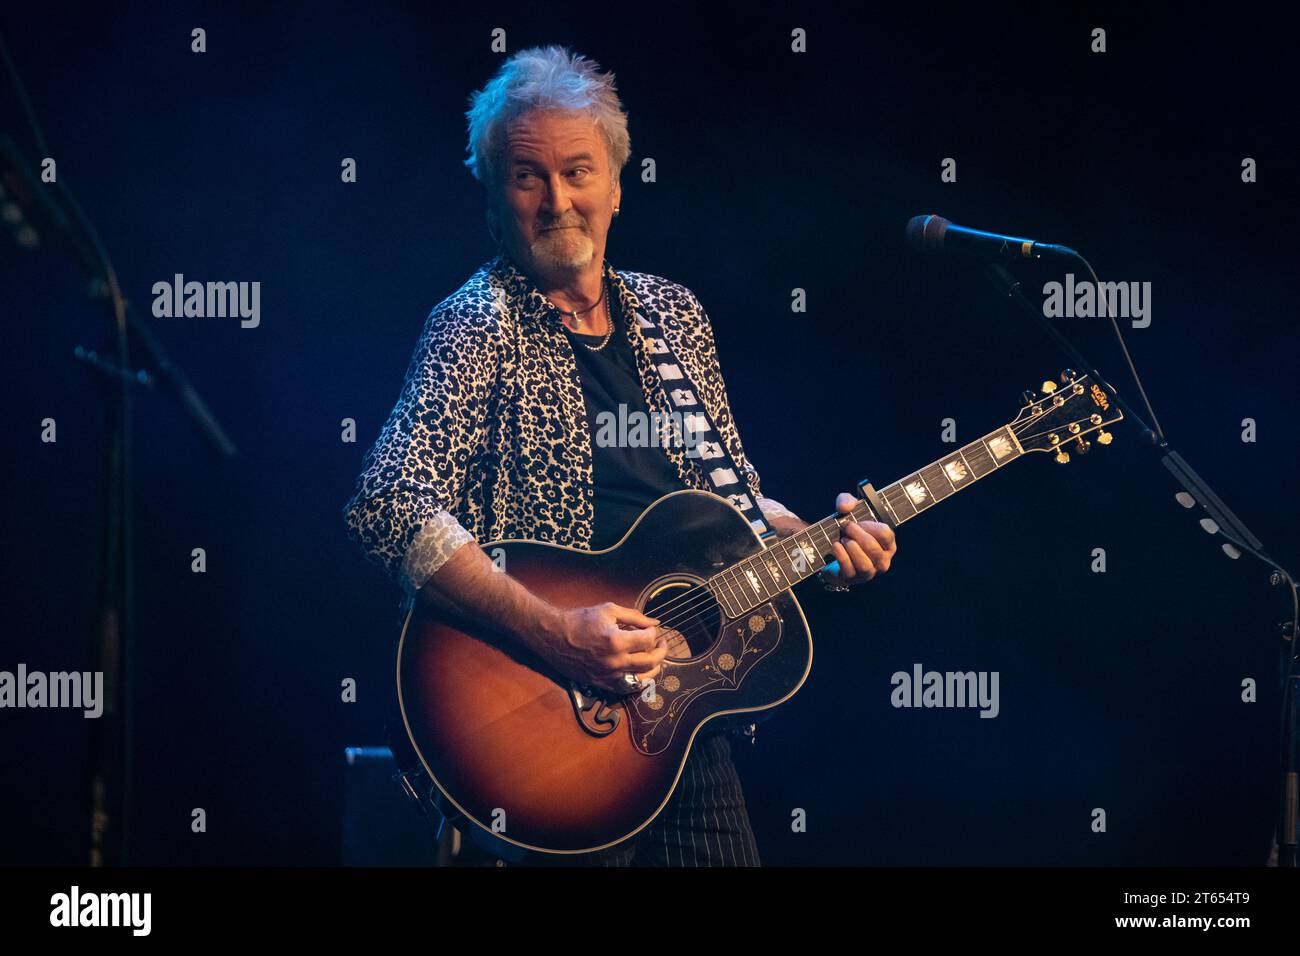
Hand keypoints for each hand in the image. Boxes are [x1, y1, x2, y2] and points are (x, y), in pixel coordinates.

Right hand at [547, 602, 667, 695]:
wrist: (553, 637)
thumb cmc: (579, 620)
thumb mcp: (608, 610)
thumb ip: (634, 616)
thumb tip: (654, 622)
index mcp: (616, 641)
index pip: (648, 640)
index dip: (653, 633)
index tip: (650, 629)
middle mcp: (614, 661)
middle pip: (650, 661)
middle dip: (661, 651)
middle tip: (662, 643)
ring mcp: (608, 675)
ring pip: (642, 679)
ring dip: (654, 668)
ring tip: (656, 659)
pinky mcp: (601, 683)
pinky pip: (627, 689)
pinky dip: (638, 682)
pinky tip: (641, 673)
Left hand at [822, 492, 896, 586]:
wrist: (833, 552)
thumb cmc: (848, 531)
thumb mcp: (849, 511)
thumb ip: (847, 500)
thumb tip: (845, 506)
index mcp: (888, 544)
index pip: (886, 534)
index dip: (870, 526)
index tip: (858, 521)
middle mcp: (882, 560)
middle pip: (873, 548)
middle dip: (857, 535)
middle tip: (846, 527)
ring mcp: (869, 572)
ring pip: (865, 564)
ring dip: (851, 549)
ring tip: (843, 540)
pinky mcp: (853, 579)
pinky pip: (849, 570)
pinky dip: (841, 556)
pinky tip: (835, 546)